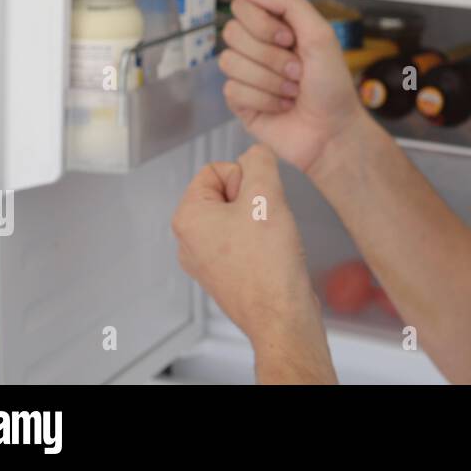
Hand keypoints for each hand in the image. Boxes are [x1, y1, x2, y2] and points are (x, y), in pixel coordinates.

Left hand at [172, 144, 335, 383]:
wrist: (282, 316)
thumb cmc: (269, 265)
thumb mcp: (267, 196)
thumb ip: (260, 162)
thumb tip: (256, 154)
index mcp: (188, 217)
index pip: (216, 169)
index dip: (244, 177)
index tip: (257, 202)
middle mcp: (189, 240)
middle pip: (225, 192)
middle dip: (252, 199)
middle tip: (266, 221)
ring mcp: (204, 260)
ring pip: (236, 216)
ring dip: (258, 220)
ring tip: (269, 239)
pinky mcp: (223, 274)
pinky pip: (241, 240)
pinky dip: (259, 241)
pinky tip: (270, 254)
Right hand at [219, 0, 359, 173]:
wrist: (333, 131)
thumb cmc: (333, 86)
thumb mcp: (321, 36)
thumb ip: (290, 4)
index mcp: (277, 26)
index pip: (242, 4)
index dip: (261, 21)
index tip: (288, 38)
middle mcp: (258, 47)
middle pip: (231, 32)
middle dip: (270, 55)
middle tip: (298, 70)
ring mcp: (247, 73)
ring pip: (229, 62)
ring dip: (270, 79)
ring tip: (293, 90)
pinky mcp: (240, 101)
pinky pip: (232, 89)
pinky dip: (264, 99)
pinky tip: (282, 106)